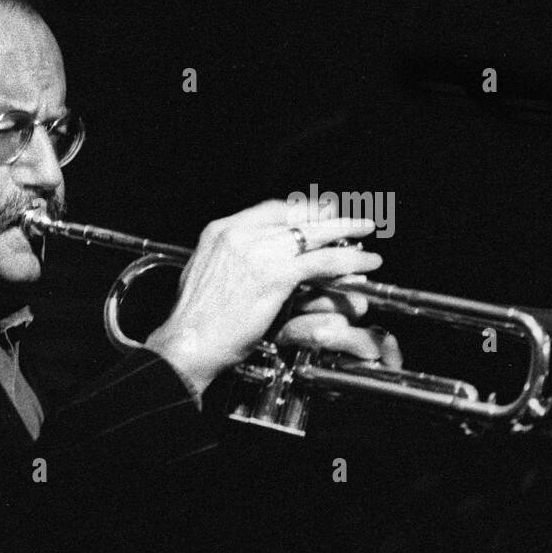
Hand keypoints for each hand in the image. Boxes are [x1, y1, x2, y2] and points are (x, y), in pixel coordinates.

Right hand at [144, 198, 390, 394]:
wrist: (186, 342)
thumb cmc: (193, 322)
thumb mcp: (206, 275)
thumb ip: (230, 261)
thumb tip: (249, 262)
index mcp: (221, 231)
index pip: (271, 209)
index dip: (300, 210)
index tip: (319, 211)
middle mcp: (239, 234)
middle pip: (295, 216)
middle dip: (327, 215)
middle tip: (350, 216)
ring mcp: (258, 251)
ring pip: (313, 235)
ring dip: (345, 232)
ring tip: (365, 232)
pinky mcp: (275, 274)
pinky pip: (321, 262)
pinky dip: (348, 260)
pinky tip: (363, 263)